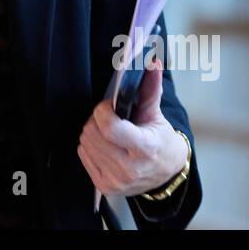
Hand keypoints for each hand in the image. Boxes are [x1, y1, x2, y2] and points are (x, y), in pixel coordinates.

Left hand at [78, 57, 186, 196]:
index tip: (109, 106)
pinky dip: (90, 145)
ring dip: (92, 131)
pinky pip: (83, 154)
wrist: (165, 173)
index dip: (103, 111)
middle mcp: (129, 168)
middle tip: (110, 117)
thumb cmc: (160, 141)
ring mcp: (116, 180)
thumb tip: (152, 63)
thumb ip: (151, 87)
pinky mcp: (105, 186)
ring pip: (86, 142)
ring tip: (108, 131)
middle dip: (97, 119)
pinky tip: (105, 144)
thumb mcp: (157, 115)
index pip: (109, 127)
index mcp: (145, 149)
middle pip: (93, 133)